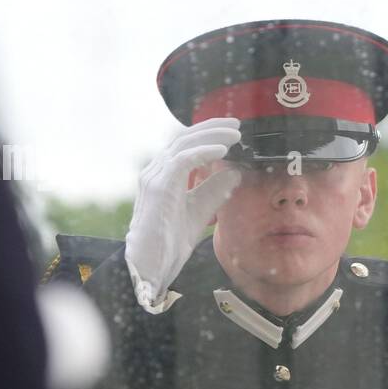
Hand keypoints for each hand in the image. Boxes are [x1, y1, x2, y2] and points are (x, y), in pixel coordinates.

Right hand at [124, 117, 241, 312]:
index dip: (209, 134)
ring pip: (184, 144)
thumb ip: (214, 191)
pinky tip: (221, 151)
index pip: (186, 144)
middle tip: (236, 125)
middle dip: (212, 128)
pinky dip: (203, 152)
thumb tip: (234, 173)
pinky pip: (183, 160)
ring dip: (211, 136)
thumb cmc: (170, 241)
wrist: (151, 264)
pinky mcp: (159, 186)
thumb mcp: (200, 211)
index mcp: (165, 175)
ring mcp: (155, 177)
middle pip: (184, 137)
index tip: (233, 133)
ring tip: (234, 135)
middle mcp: (157, 171)